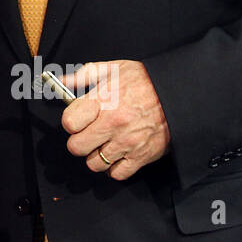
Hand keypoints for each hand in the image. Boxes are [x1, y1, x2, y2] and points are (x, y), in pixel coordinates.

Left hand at [60, 60, 169, 180]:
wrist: (178, 94)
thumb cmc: (145, 81)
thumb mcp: (114, 68)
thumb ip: (84, 75)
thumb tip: (62, 81)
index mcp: (103, 101)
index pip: (69, 123)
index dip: (71, 122)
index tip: (77, 120)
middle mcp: (113, 123)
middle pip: (77, 147)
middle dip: (78, 141)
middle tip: (87, 135)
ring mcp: (127, 142)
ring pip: (94, 163)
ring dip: (95, 156)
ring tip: (103, 145)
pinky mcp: (141, 156)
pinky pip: (117, 174)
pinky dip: (114, 168)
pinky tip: (117, 155)